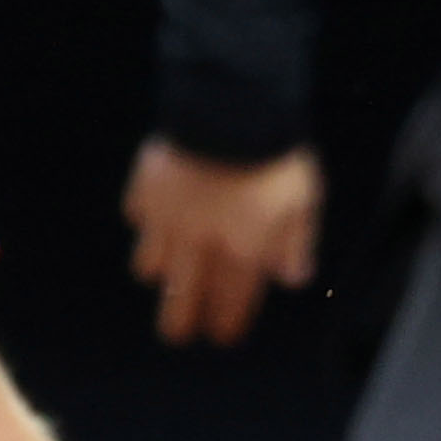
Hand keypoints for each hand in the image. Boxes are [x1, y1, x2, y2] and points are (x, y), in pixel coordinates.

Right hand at [126, 138, 324, 348]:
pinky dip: (146, 220)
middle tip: (179, 332)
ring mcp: (167, 217)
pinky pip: (138, 216)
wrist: (232, 104)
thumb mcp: (303, 198)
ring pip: (149, 267)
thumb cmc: (275, 150)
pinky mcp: (145, 188)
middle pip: (179, 301)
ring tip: (167, 272)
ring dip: (160, 272)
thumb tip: (292, 278)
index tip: (222, 336)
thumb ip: (297, 242)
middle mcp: (200, 243)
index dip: (226, 325)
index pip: (231, 304)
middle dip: (179, 324)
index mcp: (244, 249)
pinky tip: (156, 214)